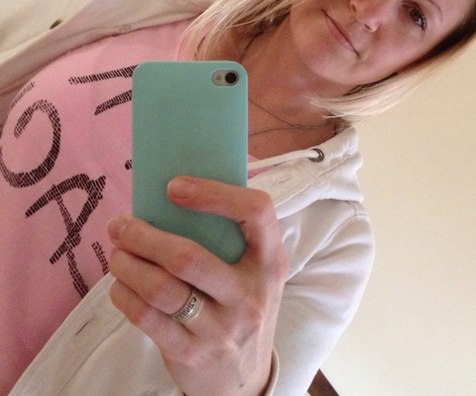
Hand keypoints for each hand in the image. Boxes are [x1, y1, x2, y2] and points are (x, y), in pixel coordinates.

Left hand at [107, 176, 288, 395]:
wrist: (243, 378)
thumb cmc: (243, 304)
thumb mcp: (255, 271)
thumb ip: (230, 238)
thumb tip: (173, 195)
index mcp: (271, 261)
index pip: (256, 212)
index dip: (214, 194)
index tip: (174, 187)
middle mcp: (250, 294)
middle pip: (188, 257)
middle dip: (143, 236)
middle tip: (121, 225)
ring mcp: (222, 328)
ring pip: (161, 289)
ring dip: (128, 265)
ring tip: (116, 253)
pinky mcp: (191, 353)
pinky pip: (147, 318)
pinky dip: (125, 295)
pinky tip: (120, 284)